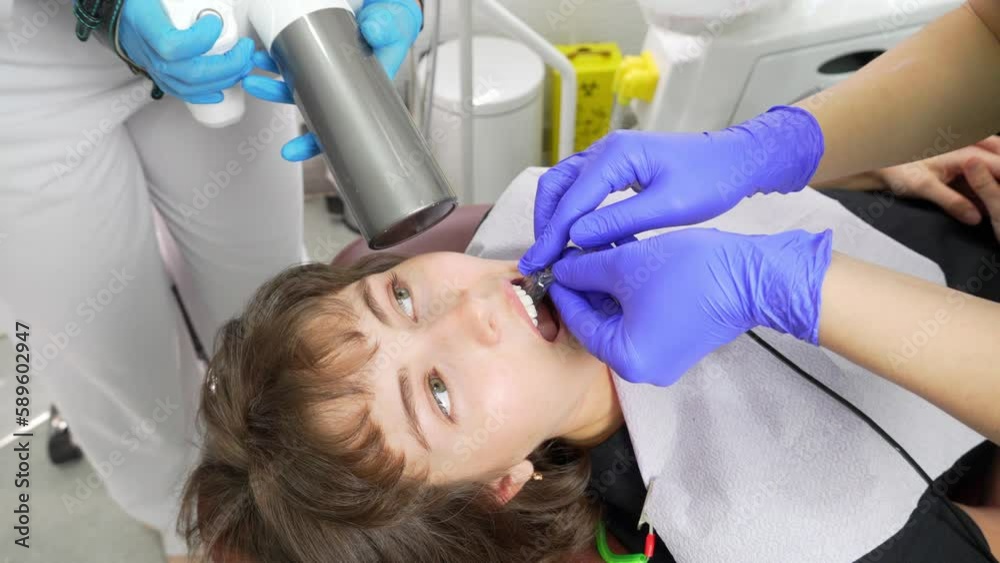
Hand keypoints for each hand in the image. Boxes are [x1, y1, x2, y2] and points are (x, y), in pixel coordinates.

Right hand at [118, 0, 255, 102]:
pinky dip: (204, 94)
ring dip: (224, 78)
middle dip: (228, 64)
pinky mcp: (159, 75)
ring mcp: (153, 67)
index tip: (216, 22)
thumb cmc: (139, 1)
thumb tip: (213, 4)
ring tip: (243, 64)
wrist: (115, 11)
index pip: (174, 46)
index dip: (201, 39)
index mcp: (145, 25)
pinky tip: (221, 90)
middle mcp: (148, 52)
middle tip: (245, 48)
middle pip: (191, 72)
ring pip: (190, 86)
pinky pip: (181, 92)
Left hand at [242, 0, 421, 161]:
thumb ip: (387, 28)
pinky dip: (278, 60)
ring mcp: (330, 70)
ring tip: (255, 67)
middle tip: (258, 87)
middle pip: (310, 102)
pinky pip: (296, 62)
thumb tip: (373, 32)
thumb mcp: (396, 24)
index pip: (340, 124)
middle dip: (281, 97)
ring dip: (273, 78)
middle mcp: (345, 85)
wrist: (389, 8)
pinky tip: (265, 55)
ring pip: (298, 83)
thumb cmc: (396, 22)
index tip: (296, 148)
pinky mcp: (320, 52)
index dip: (318, 140)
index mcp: (366, 89)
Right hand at [518, 106, 824, 273]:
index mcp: (617, 155)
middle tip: (539, 260)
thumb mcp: (667, 207)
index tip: (539, 264)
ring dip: (553, 218)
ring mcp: (608, 156)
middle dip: (544, 224)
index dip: (552, 235)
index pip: (572, 199)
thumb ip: (619, 221)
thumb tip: (576, 237)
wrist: (733, 161)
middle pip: (555, 185)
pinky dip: (569, 213)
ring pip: (563, 185)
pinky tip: (573, 239)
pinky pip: (579, 188)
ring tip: (551, 253)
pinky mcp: (614, 167)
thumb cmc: (709, 181)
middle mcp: (605, 150)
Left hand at [548, 228, 832, 384]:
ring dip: (608, 284)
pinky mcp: (680, 339)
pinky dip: (630, 291)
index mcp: (628, 360)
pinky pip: (643, 315)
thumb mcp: (626, 266)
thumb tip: (561, 267)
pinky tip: (620, 258)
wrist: (753, 276)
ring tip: (594, 250)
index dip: (563, 290)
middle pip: (600, 322)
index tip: (551, 265)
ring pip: (621, 316)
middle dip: (586, 286)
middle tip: (571, 255)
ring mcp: (665, 355)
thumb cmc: (692, 274)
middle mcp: (645, 367)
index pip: (580, 323)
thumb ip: (585, 269)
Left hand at [878, 136, 999, 238]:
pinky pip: (984, 172)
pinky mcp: (964, 164)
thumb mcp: (924, 187)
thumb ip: (951, 201)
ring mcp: (969, 155)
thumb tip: (976, 217)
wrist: (884, 164)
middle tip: (999, 208)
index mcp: (966, 153)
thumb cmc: (900, 171)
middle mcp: (971, 150)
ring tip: (995, 206)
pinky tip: (985, 202)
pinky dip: (989, 184)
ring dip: (995, 183)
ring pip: (994, 166)